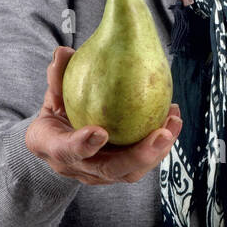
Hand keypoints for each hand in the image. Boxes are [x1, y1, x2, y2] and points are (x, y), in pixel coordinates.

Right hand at [25, 47, 182, 184]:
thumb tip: (63, 53)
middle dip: (138, 155)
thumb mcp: (52, 94)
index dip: (83, 145)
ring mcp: (100, 173)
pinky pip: (142, 162)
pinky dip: (159, 144)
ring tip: (173, 122)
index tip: (101, 132)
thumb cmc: (57, 113)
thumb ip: (57, 76)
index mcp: (54, 148)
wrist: (59, 140)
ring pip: (131, 171)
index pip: (66, 151)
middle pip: (109, 170)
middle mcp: (79, 168)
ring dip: (157, 150)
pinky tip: (172, 119)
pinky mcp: (120, 171)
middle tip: (161, 134)